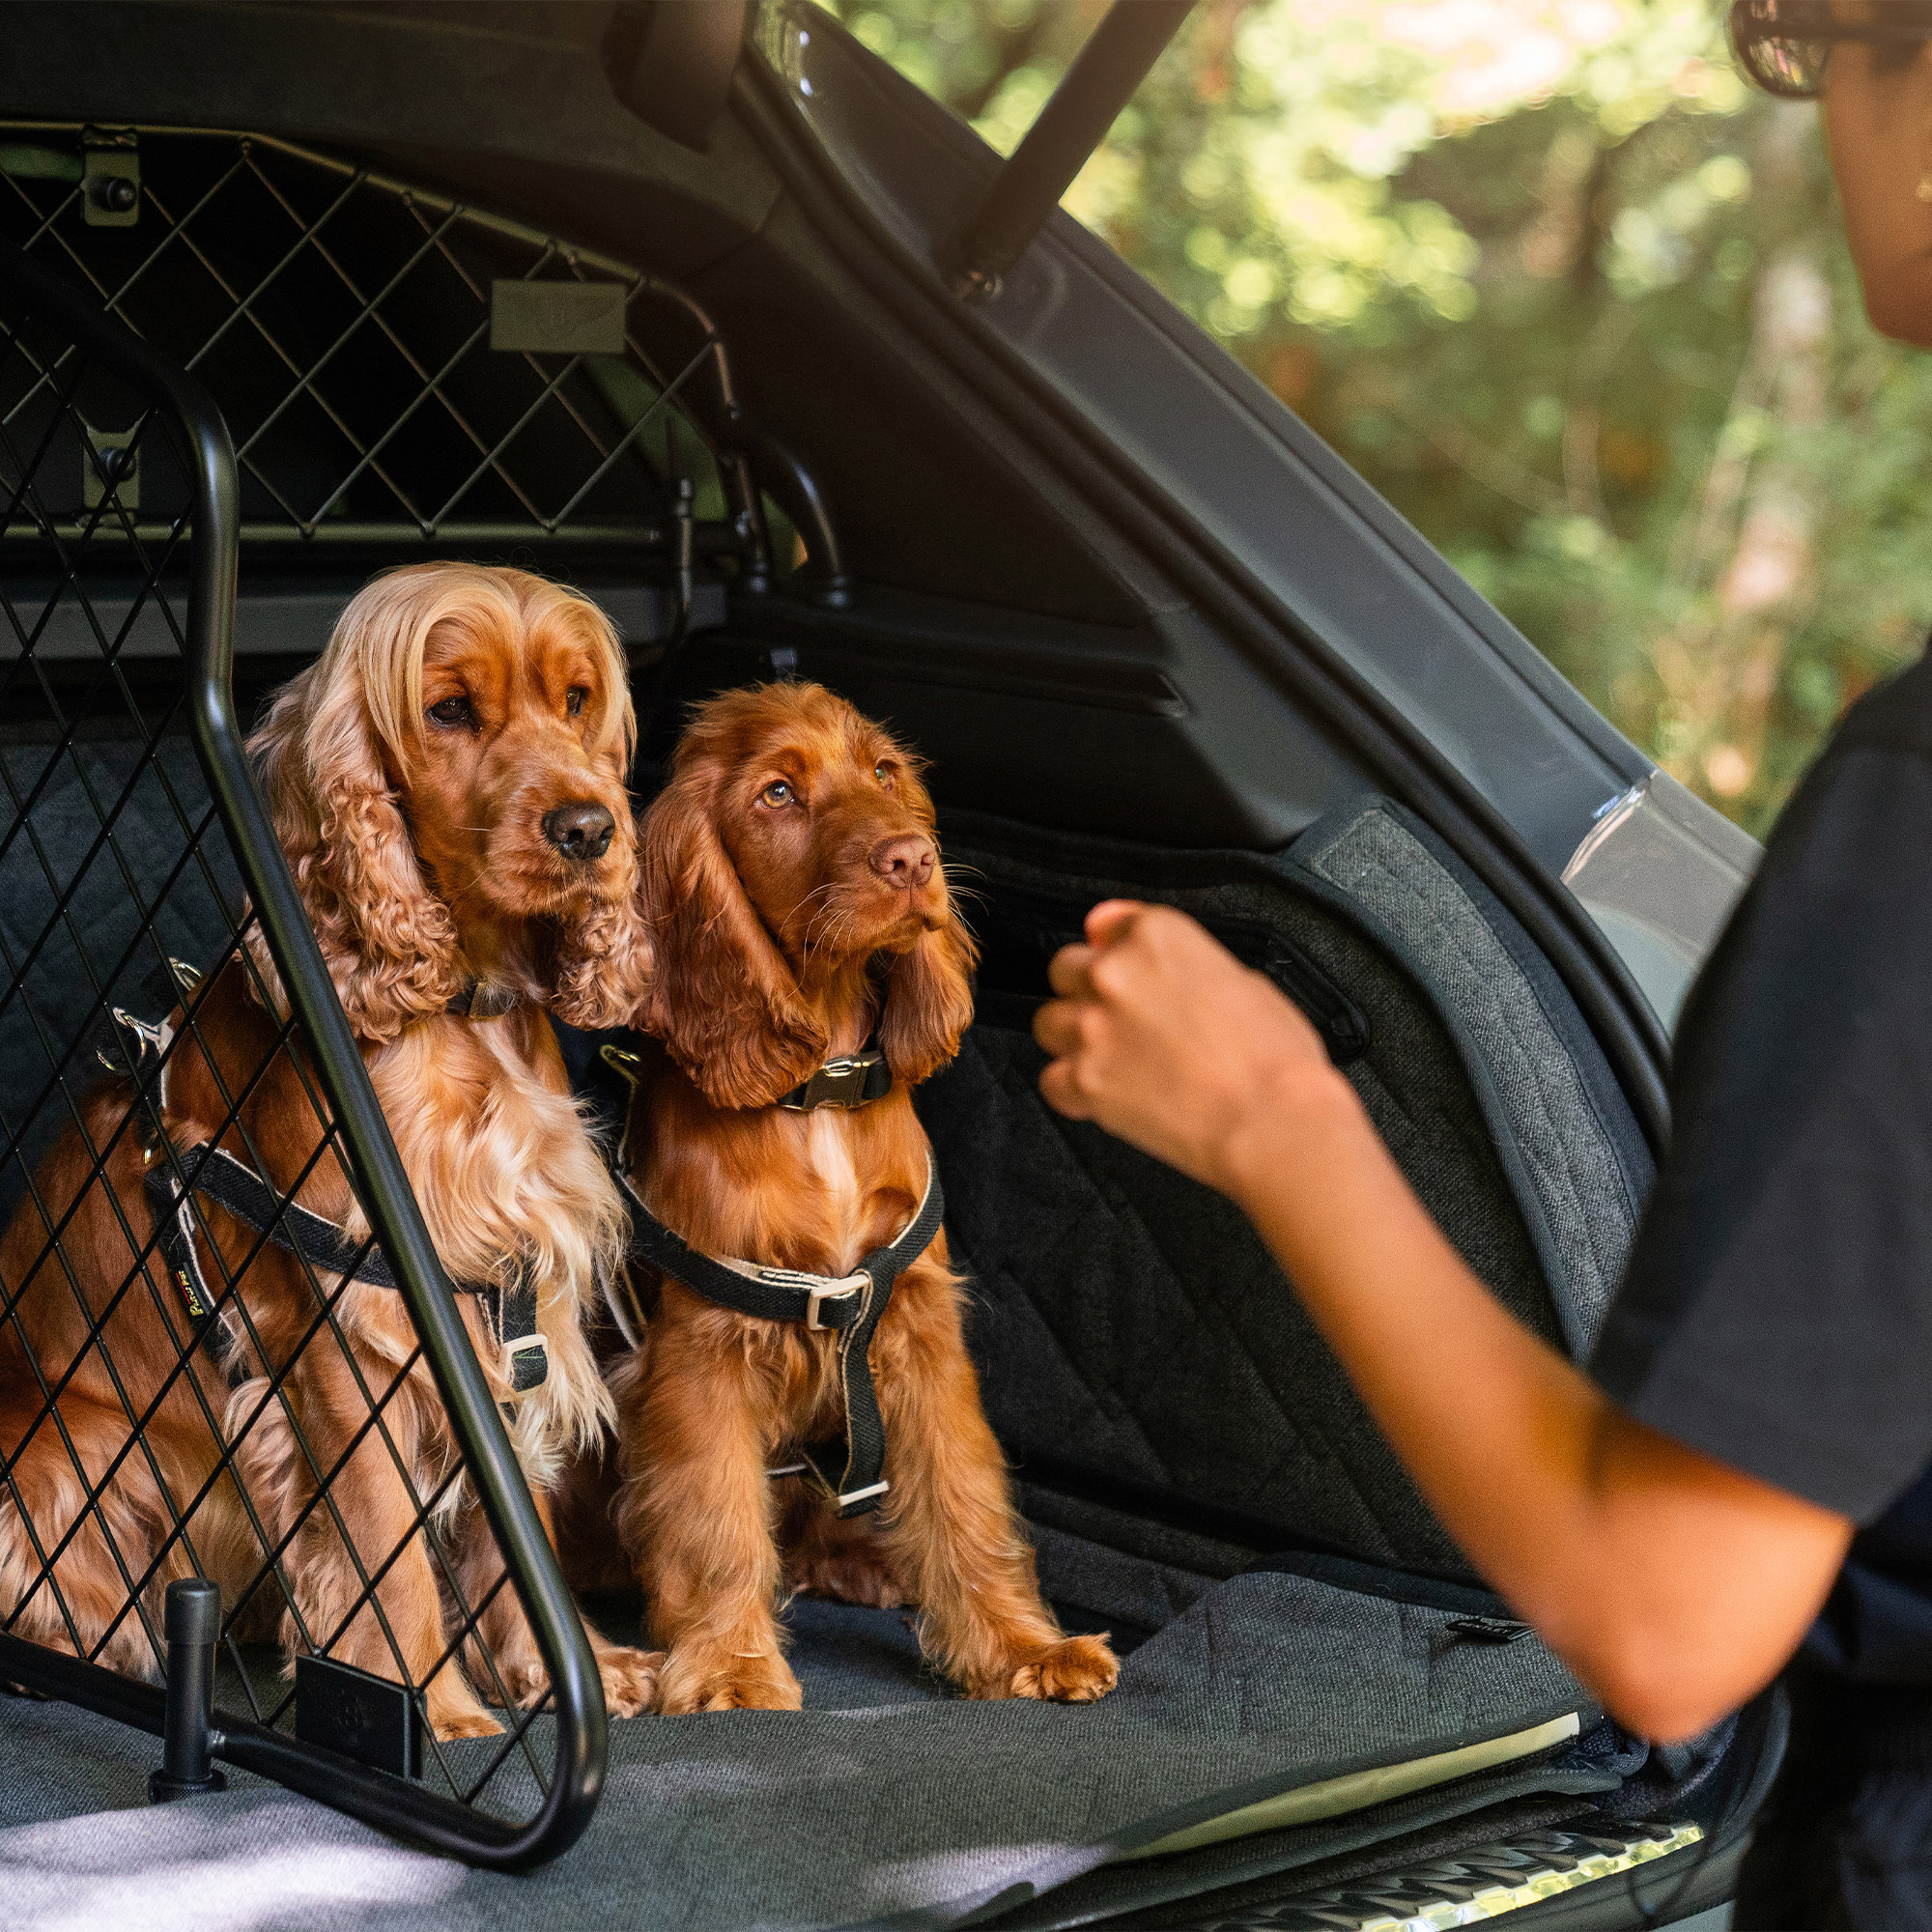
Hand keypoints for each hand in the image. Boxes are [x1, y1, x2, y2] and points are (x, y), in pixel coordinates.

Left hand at [1032, 901, 1352, 1199]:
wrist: (1272, 1121)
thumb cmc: (1275, 1059)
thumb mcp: (1245, 979)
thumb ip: (1184, 959)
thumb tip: (1154, 956)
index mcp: (1159, 937)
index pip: (1108, 925)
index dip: (1115, 952)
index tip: (1123, 969)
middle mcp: (1117, 974)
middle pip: (1066, 969)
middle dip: (1087, 992)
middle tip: (1121, 1020)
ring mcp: (1094, 1026)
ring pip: (1048, 1021)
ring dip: (1073, 1038)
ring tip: (1113, 1060)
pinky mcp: (1084, 1079)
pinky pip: (1050, 1079)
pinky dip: (1071, 1091)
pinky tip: (1103, 1096)